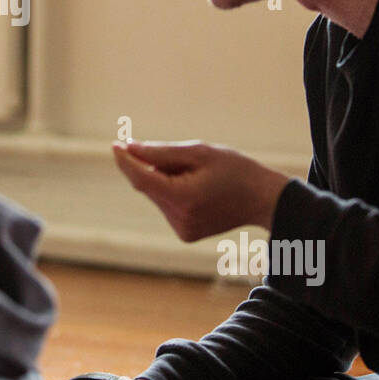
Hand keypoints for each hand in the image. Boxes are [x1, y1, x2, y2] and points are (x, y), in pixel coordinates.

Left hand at [113, 140, 289, 241]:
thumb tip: (129, 148)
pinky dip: (172, 192)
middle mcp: (179, 219)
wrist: (263, 199)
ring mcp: (182, 230)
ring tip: (196, 174)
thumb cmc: (235, 169)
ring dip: (163, 179)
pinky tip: (197, 189)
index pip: (141, 179)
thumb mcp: (199, 152)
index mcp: (183, 198)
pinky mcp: (185, 234)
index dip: (126, 161)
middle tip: (172, 154)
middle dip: (150, 167)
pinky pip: (167, 206)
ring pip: (157, 196)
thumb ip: (161, 152)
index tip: (115, 145)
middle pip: (149, 186)